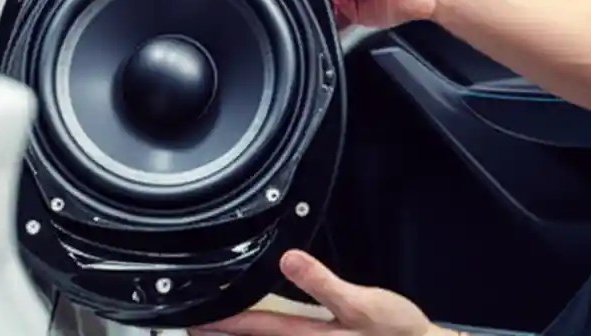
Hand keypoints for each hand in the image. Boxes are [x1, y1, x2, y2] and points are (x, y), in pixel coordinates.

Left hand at [190, 249, 440, 335]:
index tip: (193, 321)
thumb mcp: (363, 304)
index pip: (256, 328)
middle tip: (194, 329)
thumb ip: (323, 284)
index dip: (222, 324)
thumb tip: (290, 261)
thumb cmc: (397, 331)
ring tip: (220, 332)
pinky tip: (267, 333)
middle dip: (226, 335)